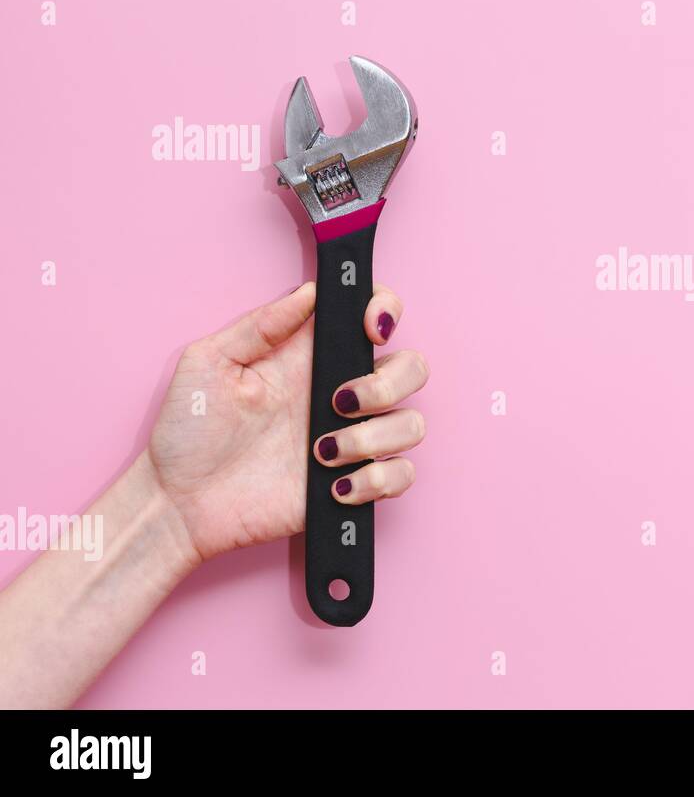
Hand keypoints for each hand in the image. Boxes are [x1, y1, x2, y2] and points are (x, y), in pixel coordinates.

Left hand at [146, 282, 428, 562]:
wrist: (179, 503)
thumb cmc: (187, 432)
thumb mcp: (210, 362)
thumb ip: (260, 324)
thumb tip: (309, 293)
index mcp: (313, 357)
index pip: (375, 318)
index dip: (387, 312)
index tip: (371, 329)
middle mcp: (341, 394)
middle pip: (412, 369)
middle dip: (389, 383)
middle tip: (341, 402)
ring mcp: (351, 440)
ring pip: (412, 424)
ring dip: (374, 437)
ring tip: (323, 453)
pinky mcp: (353, 484)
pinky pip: (400, 476)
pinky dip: (376, 480)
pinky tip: (336, 486)